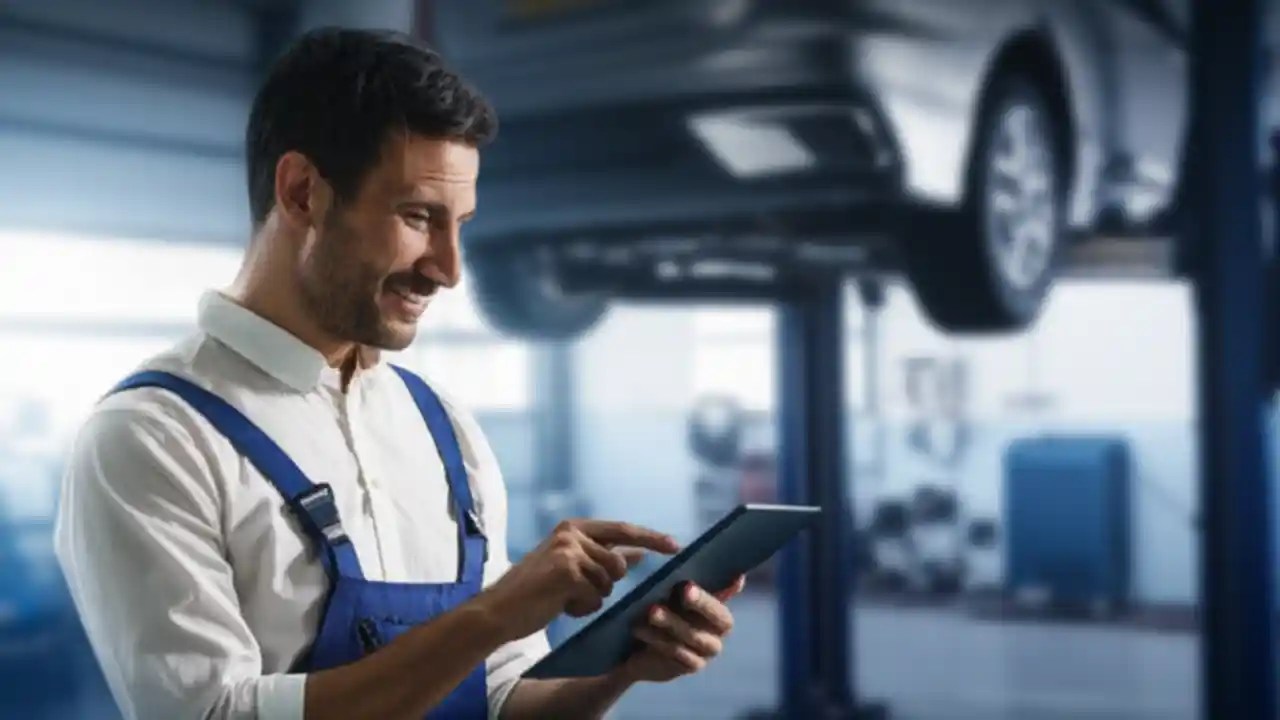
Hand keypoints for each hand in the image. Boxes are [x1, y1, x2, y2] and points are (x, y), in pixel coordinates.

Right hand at [478, 519, 678, 641]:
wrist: (498, 611)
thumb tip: (638, 553)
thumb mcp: (571, 568)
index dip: (651, 538)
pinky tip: (559, 606)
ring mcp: (569, 550)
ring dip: (591, 598)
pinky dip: (581, 608)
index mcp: (573, 527)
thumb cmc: (535, 592)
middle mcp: (571, 533)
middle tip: (575, 593)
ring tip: (563, 598)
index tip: (675, 545)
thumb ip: (603, 557)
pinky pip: (595, 597)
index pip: (622, 529)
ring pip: (608, 582)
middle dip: (605, 584)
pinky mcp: (568, 572)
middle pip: (618, 564)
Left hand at [617, 575, 745, 683]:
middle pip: (720, 616)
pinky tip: (640, 629)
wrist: (634, 649)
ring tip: (651, 611)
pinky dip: (658, 640)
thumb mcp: (661, 590)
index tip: (734, 574)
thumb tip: (678, 548)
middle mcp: (719, 628)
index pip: (731, 590)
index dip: (733, 584)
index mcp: (716, 602)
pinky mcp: (691, 666)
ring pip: (694, 635)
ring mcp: (708, 649)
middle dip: (702, 601)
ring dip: (672, 622)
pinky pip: (678, 654)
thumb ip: (673, 575)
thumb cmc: (653, 610)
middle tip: (685, 589)